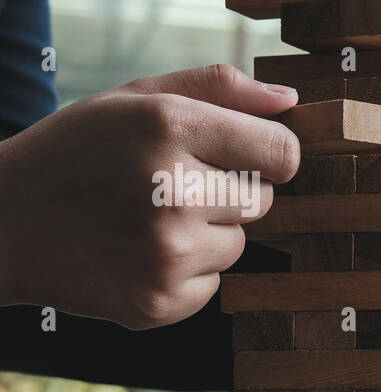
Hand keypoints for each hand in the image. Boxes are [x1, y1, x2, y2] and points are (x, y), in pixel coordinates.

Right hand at [0, 65, 299, 328]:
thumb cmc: (78, 151)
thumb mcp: (133, 98)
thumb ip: (218, 88)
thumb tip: (291, 101)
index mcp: (169, 127)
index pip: (284, 154)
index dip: (269, 154)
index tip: (245, 155)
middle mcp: (172, 191)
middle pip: (264, 200)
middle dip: (229, 191)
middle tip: (165, 186)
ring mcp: (166, 254)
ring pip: (239, 244)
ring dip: (206, 233)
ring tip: (143, 220)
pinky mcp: (160, 303)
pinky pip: (213, 284)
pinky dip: (185, 273)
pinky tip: (135, 254)